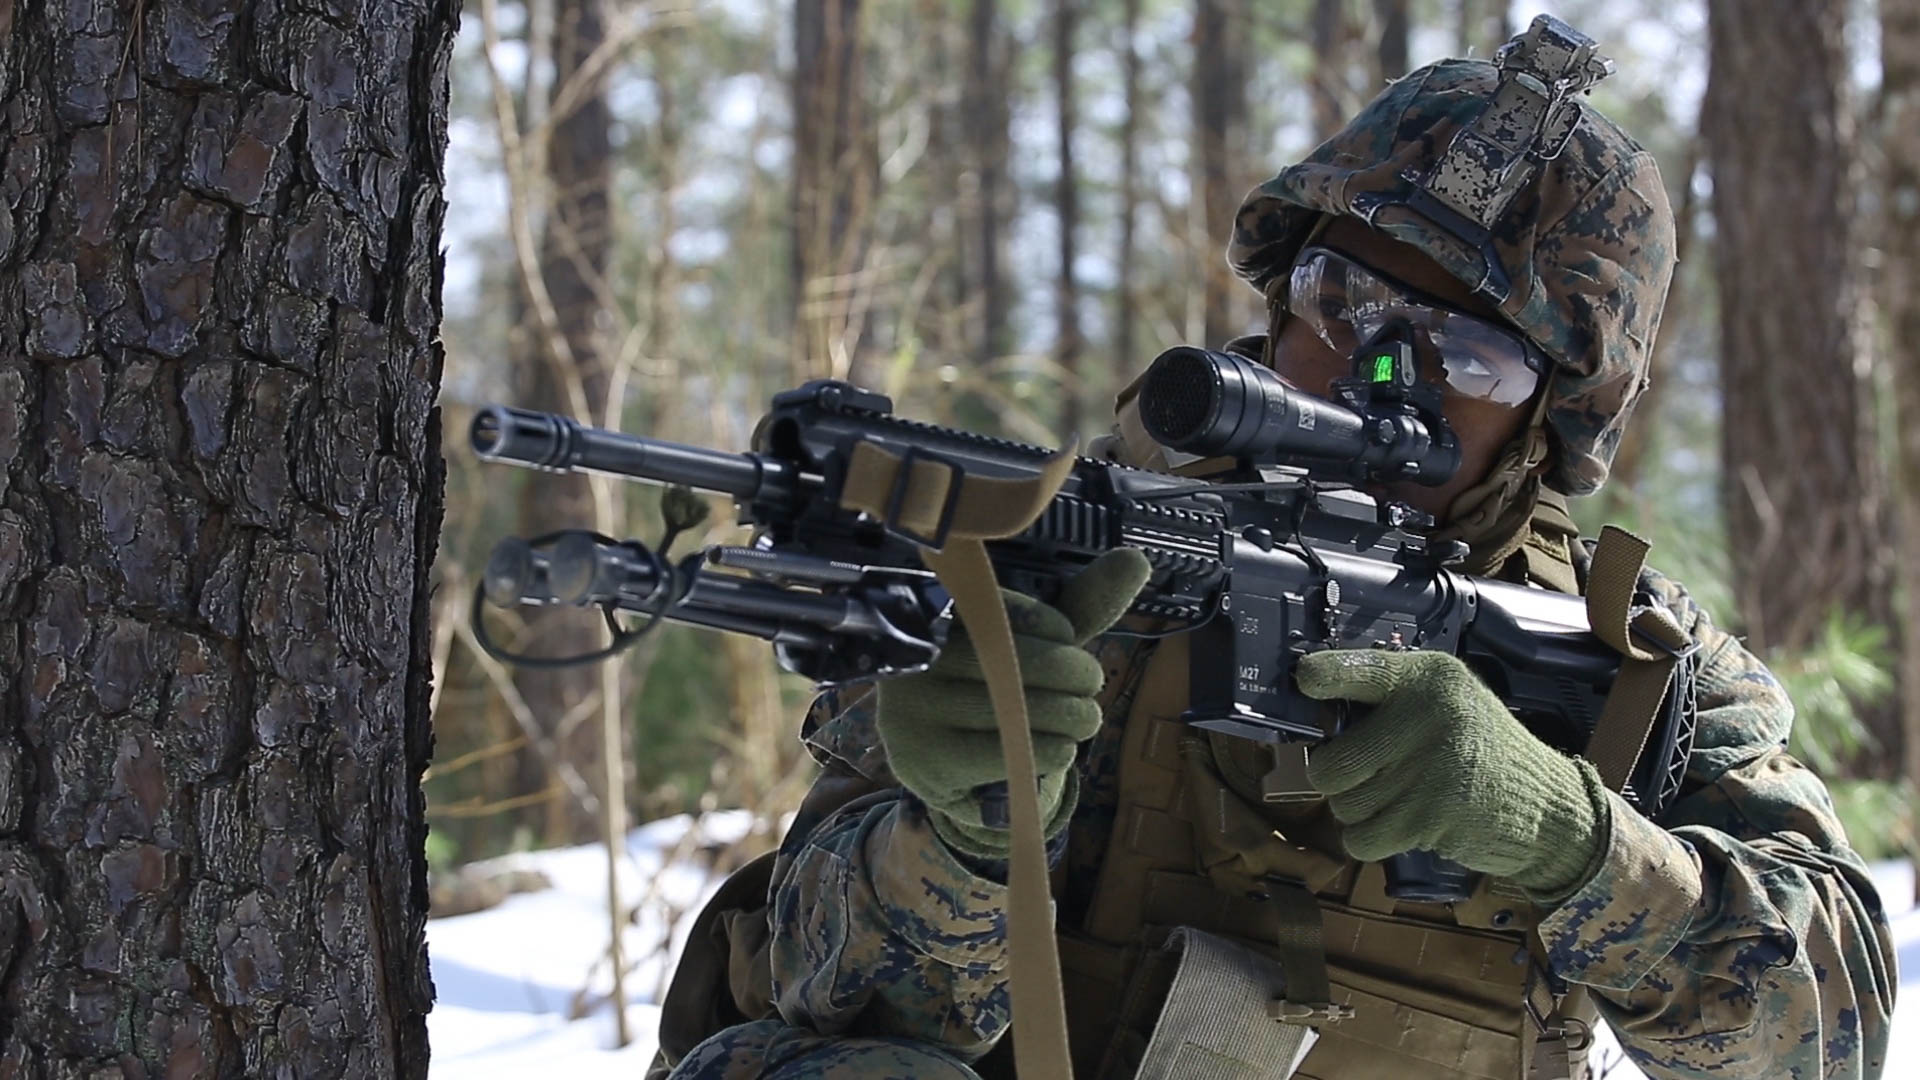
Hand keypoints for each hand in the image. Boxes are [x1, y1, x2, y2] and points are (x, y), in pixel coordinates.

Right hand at [877, 548, 1150, 859]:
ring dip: (1066, 715)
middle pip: (1001, 659)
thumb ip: (1079, 605)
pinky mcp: (924, 762)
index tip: (1066, 634)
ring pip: (1008, 709)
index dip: (1041, 621)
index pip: (989, 609)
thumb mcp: (1035, 643)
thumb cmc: (1000, 687)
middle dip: (1064, 670)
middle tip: (1092, 681)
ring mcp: (910, 712)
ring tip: (1086, 717)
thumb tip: (1136, 560)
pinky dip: (1046, 750)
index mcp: (926, 614)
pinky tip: (1063, 746)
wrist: (949, 767)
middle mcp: (909, 659)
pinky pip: (1000, 753)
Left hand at [1295, 648, 1608, 899]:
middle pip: (1330, 763)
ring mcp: (1430, 767)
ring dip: (1360, 813)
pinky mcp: (1431, 816)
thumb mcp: (1449, 705)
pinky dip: (1371, 840)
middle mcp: (1428, 715)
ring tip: (1400, 800)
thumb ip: (1390, 702)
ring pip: (1343, 805)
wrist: (1547, 807)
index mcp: (1429, 678)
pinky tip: (1404, 825)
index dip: (1322, 676)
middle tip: (1365, 778)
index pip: (1359, 668)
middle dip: (1337, 781)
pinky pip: (1362, 838)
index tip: (1304, 680)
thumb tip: (1314, 716)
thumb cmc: (1479, 753)